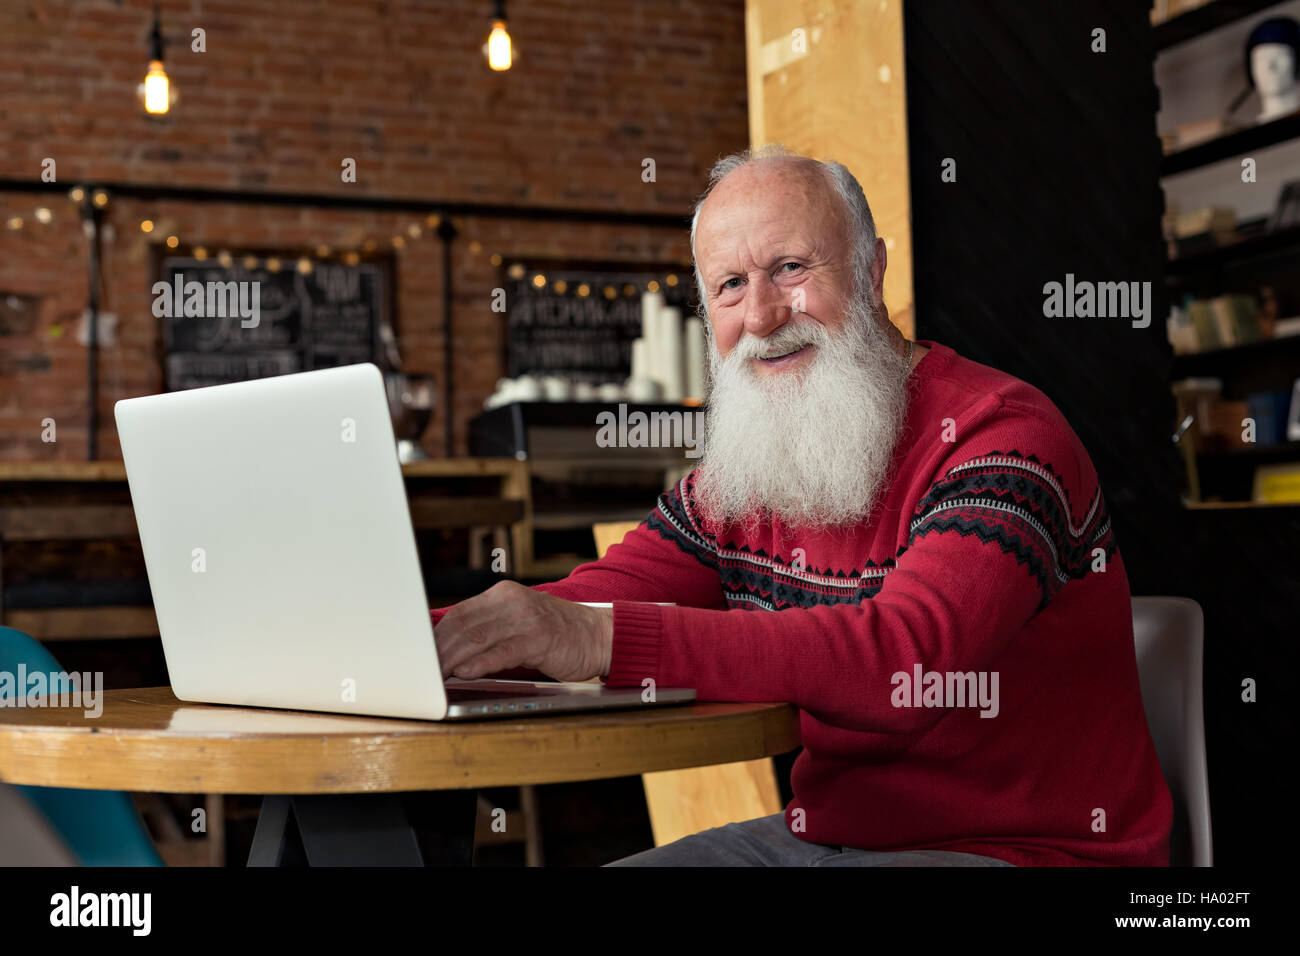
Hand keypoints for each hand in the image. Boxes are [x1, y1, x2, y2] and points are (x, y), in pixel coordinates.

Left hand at [433, 581, 612, 682]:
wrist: (600, 635)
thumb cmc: (557, 635)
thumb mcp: (518, 623)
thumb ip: (488, 631)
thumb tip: (449, 651)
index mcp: (502, 594)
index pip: (458, 614)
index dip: (434, 636)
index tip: (416, 655)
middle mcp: (511, 600)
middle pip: (462, 625)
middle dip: (437, 650)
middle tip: (419, 672)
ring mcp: (526, 617)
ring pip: (477, 637)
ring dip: (451, 659)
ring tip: (434, 676)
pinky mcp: (540, 637)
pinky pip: (503, 650)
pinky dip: (480, 662)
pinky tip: (465, 672)